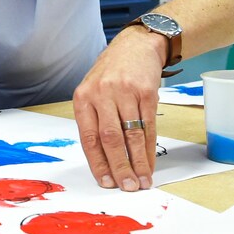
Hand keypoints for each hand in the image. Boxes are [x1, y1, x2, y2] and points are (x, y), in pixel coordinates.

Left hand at [72, 29, 161, 191]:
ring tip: (141, 181)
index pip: (88, 137)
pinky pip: (149, 126)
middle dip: (119, 167)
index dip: (98, 163)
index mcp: (83, 98)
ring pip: (131, 135)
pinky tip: (150, 163)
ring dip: (137, 162)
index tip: (106, 182)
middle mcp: (102, 94)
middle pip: (110, 139)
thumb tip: (103, 162)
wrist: (135, 46)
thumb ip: (94, 121)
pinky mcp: (147, 92)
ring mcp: (125, 92)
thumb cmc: (110, 74)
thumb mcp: (93, 92)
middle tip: (127, 187)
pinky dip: (149, 149)